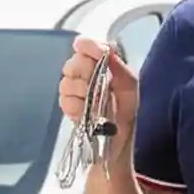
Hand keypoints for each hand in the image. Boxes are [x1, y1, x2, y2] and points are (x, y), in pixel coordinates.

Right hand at [58, 36, 138, 159]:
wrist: (114, 148)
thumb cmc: (126, 120)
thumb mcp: (130, 91)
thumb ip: (120, 69)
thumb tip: (106, 49)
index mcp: (107, 68)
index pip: (90, 47)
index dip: (86, 45)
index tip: (83, 47)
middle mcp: (90, 76)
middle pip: (75, 62)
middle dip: (83, 71)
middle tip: (96, 85)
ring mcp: (77, 91)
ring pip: (66, 80)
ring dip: (79, 92)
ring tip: (92, 105)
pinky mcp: (68, 106)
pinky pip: (63, 99)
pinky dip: (74, 106)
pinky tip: (84, 114)